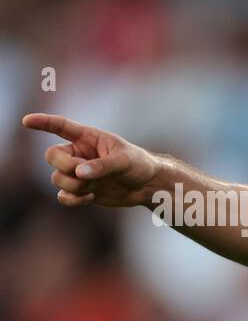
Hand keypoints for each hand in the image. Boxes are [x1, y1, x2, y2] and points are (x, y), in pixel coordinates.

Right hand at [22, 113, 160, 207]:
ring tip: (96, 186)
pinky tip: (90, 198)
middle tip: (85, 173)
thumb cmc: (139, 165)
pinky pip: (63, 196)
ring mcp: (78, 173)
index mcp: (88, 138)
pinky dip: (72, 199)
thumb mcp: (125, 161)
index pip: (60, 126)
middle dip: (66, 166)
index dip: (43, 123)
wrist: (148, 186)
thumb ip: (103, 165)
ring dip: (74, 185)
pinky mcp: (81, 191)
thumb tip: (79, 173)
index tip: (27, 121)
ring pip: (57, 178)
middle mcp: (78, 153)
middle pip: (52, 156)